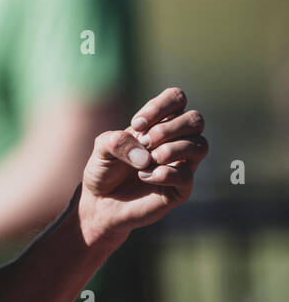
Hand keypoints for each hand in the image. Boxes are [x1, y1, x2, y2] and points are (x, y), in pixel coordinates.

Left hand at [77, 87, 207, 245]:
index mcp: (158, 124)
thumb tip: (146, 155)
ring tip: (148, 159)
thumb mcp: (102, 147)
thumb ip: (118, 141)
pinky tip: (144, 176)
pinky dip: (164, 173)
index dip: (161, 105)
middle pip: (196, 119)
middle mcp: (175, 141)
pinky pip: (187, 175)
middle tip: (145, 141)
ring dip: (172, 148)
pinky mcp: (181, 189)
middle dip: (169, 128)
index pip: (177, 99)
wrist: (100, 202)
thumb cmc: (104, 169)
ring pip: (201, 145)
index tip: (137, 124)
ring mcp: (181, 165)